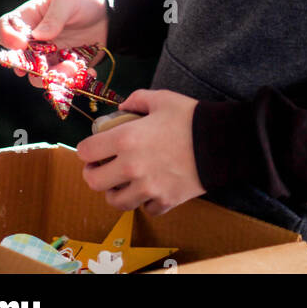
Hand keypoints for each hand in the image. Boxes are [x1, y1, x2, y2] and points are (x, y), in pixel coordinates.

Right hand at [0, 0, 110, 89]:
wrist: (109, 12)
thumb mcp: (68, 1)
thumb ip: (54, 18)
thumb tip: (38, 37)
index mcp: (28, 19)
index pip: (3, 29)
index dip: (6, 39)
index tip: (21, 45)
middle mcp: (33, 41)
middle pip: (19, 61)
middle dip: (32, 67)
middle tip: (47, 66)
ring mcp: (48, 56)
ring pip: (39, 76)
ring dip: (54, 76)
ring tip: (75, 66)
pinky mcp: (65, 67)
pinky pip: (62, 81)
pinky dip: (73, 81)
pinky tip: (89, 71)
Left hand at [76, 88, 203, 216]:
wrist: (220, 141)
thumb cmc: (189, 117)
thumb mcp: (161, 98)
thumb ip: (136, 100)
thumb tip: (122, 108)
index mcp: (126, 139)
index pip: (86, 152)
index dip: (86, 149)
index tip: (93, 148)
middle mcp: (131, 168)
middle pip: (94, 182)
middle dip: (94, 174)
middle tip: (102, 167)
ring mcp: (147, 189)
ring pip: (116, 201)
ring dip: (116, 191)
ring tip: (124, 182)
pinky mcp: (164, 202)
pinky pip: (145, 208)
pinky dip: (145, 201)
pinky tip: (151, 188)